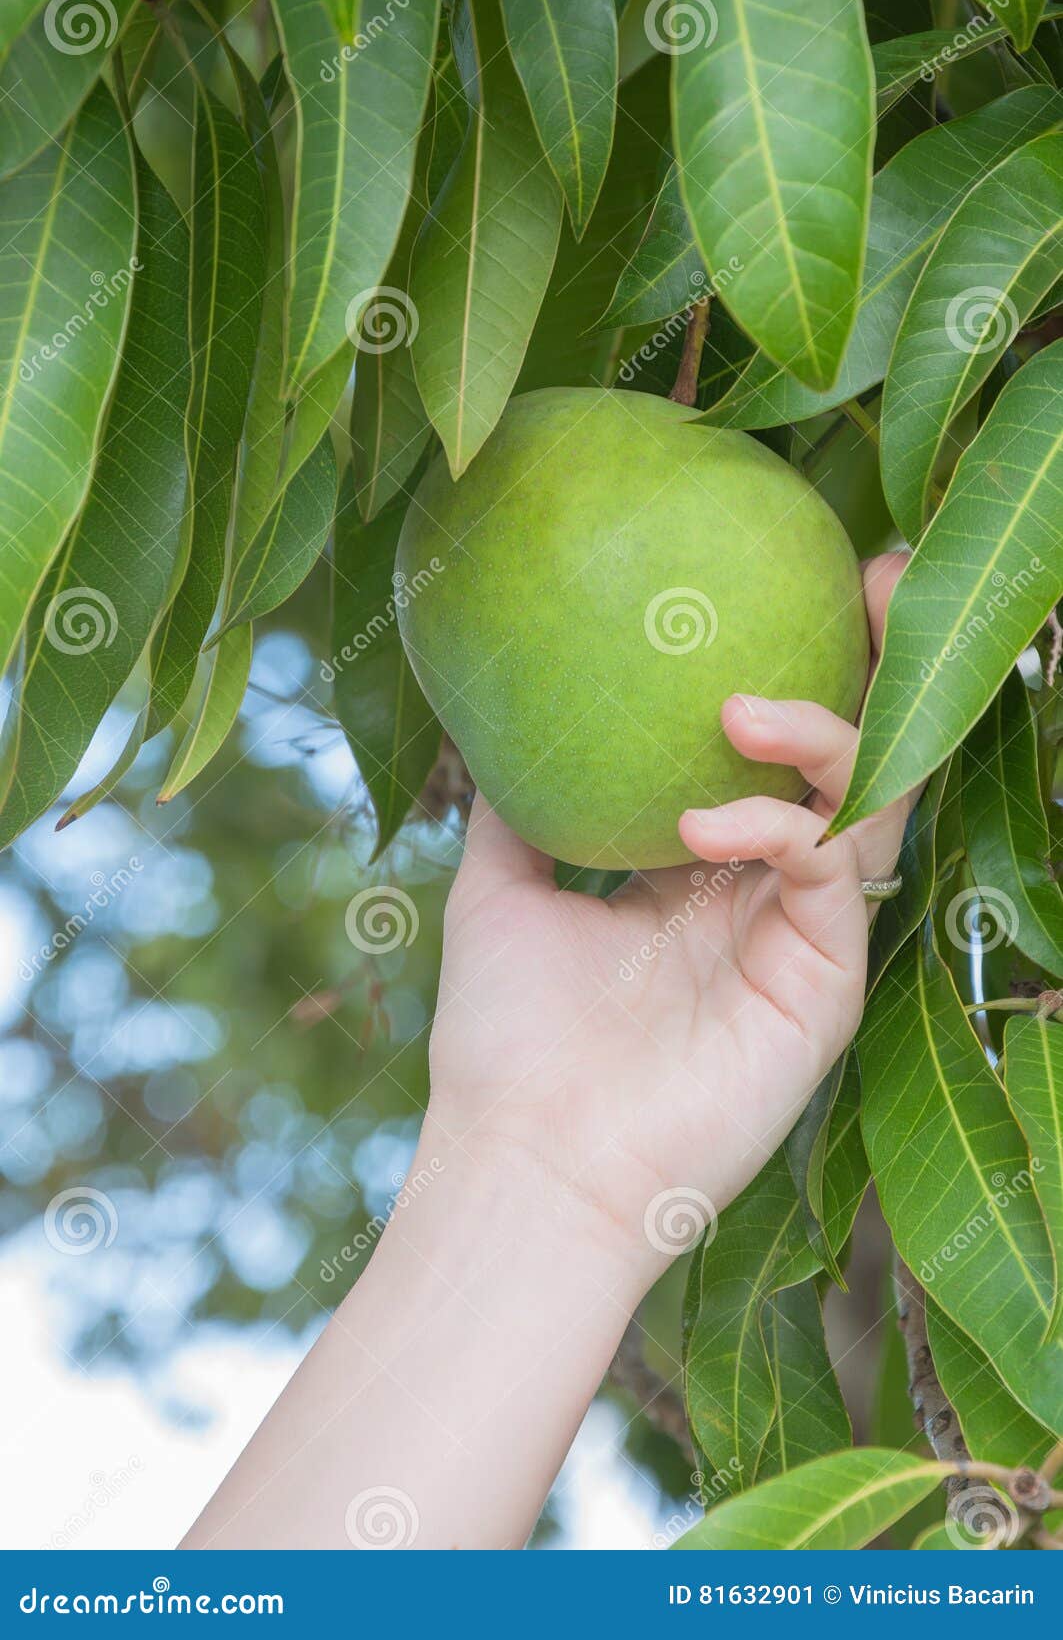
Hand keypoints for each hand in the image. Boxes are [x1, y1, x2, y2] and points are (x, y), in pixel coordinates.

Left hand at [427, 553, 910, 1293]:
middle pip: (853, 754)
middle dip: (880, 664)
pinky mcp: (826, 982)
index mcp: (705, 867)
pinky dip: (781, 827)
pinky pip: (835, 869)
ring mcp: (804, 935)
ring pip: (870, 801)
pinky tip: (701, 828)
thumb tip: (493, 711)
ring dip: (830, 735)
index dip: (801, 664)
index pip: (773, 748)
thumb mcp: (498, 889)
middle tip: (877, 577)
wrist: (527, 1158)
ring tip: (748, 706)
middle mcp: (768, 891)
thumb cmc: (506, 1038)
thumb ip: (515, 804)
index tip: (798, 575)